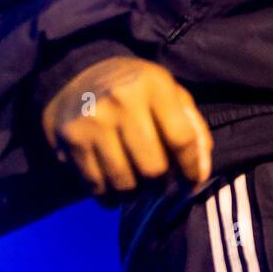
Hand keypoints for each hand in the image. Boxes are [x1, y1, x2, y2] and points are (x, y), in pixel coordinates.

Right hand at [41, 56, 212, 196]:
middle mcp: (122, 101)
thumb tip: (201, 172)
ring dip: (137, 193)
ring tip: (140, 184)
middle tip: (161, 183)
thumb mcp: (170, 92)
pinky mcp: (71, 139)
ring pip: (124, 183)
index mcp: (154, 86)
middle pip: (153, 168)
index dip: (191, 168)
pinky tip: (116, 185)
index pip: (181, 139)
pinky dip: (110, 196)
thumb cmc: (137, 89)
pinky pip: (97, 187)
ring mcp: (93, 121)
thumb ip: (192, 128)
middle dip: (162, 184)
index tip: (192, 181)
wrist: (79, 74)